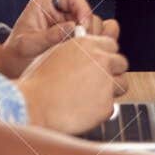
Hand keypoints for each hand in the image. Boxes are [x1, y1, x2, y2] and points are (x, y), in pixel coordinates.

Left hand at [0, 0, 118, 79]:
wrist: (11, 66)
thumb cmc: (15, 52)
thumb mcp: (28, 44)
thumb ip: (49, 36)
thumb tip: (72, 28)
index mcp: (46, 3)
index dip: (83, 10)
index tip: (84, 26)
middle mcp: (60, 11)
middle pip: (86, 12)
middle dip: (89, 27)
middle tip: (86, 43)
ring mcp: (69, 24)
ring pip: (92, 25)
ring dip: (92, 38)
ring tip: (85, 51)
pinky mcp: (75, 37)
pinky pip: (91, 37)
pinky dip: (94, 44)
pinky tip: (88, 54)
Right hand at [13, 35, 128, 134]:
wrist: (32, 106)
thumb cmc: (38, 82)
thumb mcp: (56, 54)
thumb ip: (77, 51)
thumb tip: (88, 52)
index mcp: (88, 44)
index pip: (111, 44)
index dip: (105, 55)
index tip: (100, 63)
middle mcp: (101, 60)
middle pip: (121, 63)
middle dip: (112, 72)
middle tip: (97, 81)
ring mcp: (107, 83)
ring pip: (122, 84)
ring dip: (111, 90)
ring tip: (90, 97)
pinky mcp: (106, 105)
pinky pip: (110, 106)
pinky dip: (100, 110)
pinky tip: (82, 110)